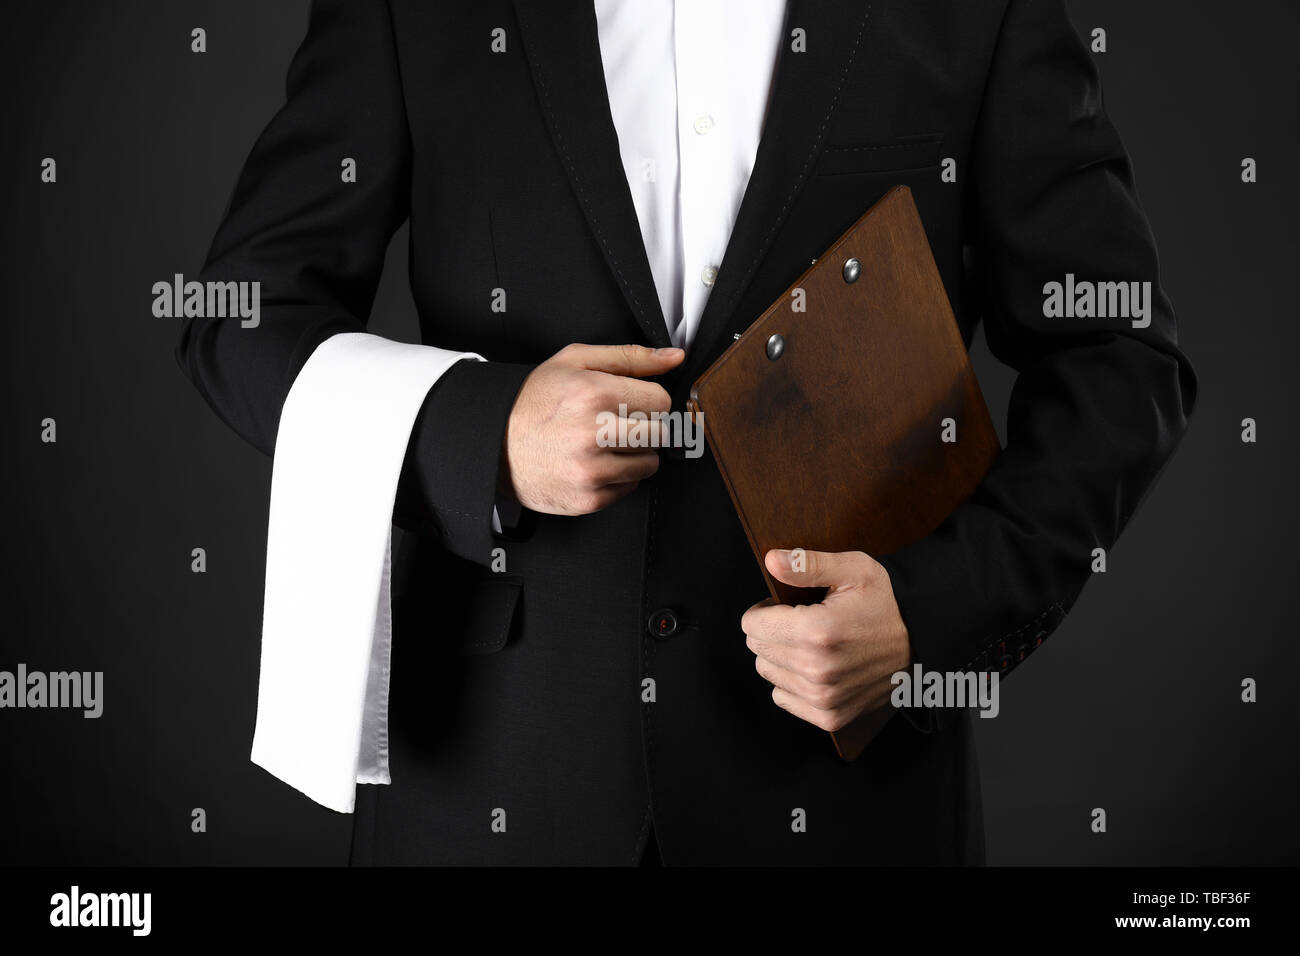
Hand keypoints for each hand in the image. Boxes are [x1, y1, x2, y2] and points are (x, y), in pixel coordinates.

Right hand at [501, 343, 684, 514]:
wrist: (493, 444)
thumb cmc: (532, 401)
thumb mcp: (575, 362)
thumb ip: (630, 356)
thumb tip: (673, 356)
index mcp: (595, 394)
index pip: (661, 401)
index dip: (647, 400)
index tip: (630, 402)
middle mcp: (594, 433)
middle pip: (660, 433)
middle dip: (643, 426)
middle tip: (616, 423)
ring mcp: (591, 470)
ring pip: (650, 463)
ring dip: (634, 454)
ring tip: (604, 443)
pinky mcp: (588, 498)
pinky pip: (630, 488)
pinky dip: (618, 476)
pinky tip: (594, 462)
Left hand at [741, 548, 911, 731]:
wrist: (921, 640)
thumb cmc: (886, 602)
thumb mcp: (853, 569)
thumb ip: (807, 564)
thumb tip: (771, 561)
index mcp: (816, 632)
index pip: (752, 625)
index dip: (764, 610)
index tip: (784, 606)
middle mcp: (817, 670)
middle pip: (758, 648)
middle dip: (771, 631)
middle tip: (800, 621)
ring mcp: (823, 697)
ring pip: (768, 673)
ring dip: (780, 657)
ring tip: (809, 643)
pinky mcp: (830, 715)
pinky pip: (783, 698)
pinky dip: (792, 682)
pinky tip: (814, 666)